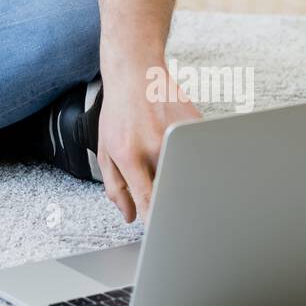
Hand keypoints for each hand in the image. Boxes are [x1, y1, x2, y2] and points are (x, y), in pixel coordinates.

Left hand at [97, 57, 201, 222]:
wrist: (136, 73)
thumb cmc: (118, 112)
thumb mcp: (105, 148)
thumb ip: (114, 186)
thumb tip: (130, 216)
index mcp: (130, 155)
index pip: (149, 202)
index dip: (156, 222)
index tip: (161, 232)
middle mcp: (155, 146)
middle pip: (172, 190)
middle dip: (172, 202)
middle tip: (172, 207)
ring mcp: (178, 135)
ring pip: (189, 173)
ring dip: (183, 178)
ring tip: (171, 166)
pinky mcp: (196, 125)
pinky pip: (200, 154)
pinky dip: (195, 159)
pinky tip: (183, 148)